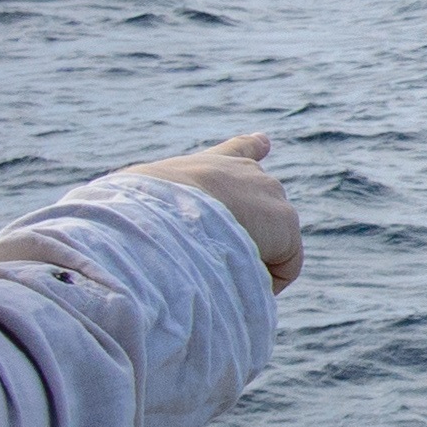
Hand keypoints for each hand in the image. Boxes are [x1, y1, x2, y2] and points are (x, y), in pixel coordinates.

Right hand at [123, 134, 302, 291]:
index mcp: (209, 167)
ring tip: (213, 270)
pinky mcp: (285, 220)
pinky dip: (263, 284)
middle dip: (248, 237)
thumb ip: (165, 218)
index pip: (236, 151)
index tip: (263, 141)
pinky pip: (283, 268)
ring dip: (246, 264)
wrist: (165, 214)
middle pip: (261, 208)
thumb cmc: (141, 216)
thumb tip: (158, 256)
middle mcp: (245, 172)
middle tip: (214, 259)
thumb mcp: (143, 210)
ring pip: (267, 245)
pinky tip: (238, 285)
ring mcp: (269, 192)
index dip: (250, 149)